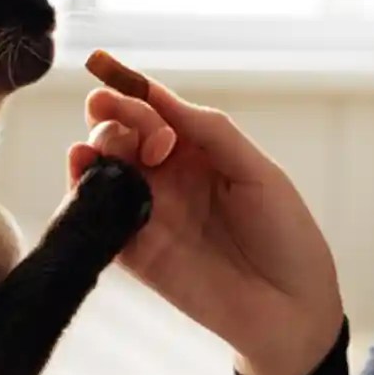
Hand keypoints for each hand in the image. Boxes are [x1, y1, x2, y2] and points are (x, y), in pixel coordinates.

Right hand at [68, 60, 343, 374]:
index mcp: (198, 151)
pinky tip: (84, 169)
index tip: (103, 65)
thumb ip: (208, 131)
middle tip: (137, 129)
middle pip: (120, 132)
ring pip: (101, 168)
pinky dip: (81, 190)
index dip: (128, 87)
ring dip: (97, 146)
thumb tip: (158, 95)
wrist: (292, 309)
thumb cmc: (287, 236)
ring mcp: (146, 213)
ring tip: (111, 147)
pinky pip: (94, 216)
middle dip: (115, 116)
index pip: (153, 109)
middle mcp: (166, 177)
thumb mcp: (256, 170)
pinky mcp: (132, 252)